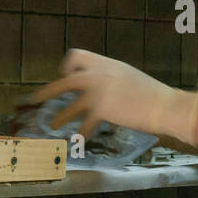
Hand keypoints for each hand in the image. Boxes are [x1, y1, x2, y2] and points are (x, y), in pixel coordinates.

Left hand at [31, 49, 197, 142]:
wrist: (163, 105)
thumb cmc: (151, 92)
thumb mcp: (127, 75)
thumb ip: (109, 76)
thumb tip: (97, 84)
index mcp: (105, 63)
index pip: (76, 56)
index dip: (67, 66)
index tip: (65, 75)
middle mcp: (98, 75)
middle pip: (63, 81)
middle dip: (46, 91)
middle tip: (34, 99)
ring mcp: (98, 93)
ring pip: (70, 107)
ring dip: (59, 117)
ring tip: (52, 125)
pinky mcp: (102, 110)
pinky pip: (85, 125)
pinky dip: (81, 134)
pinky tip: (77, 141)